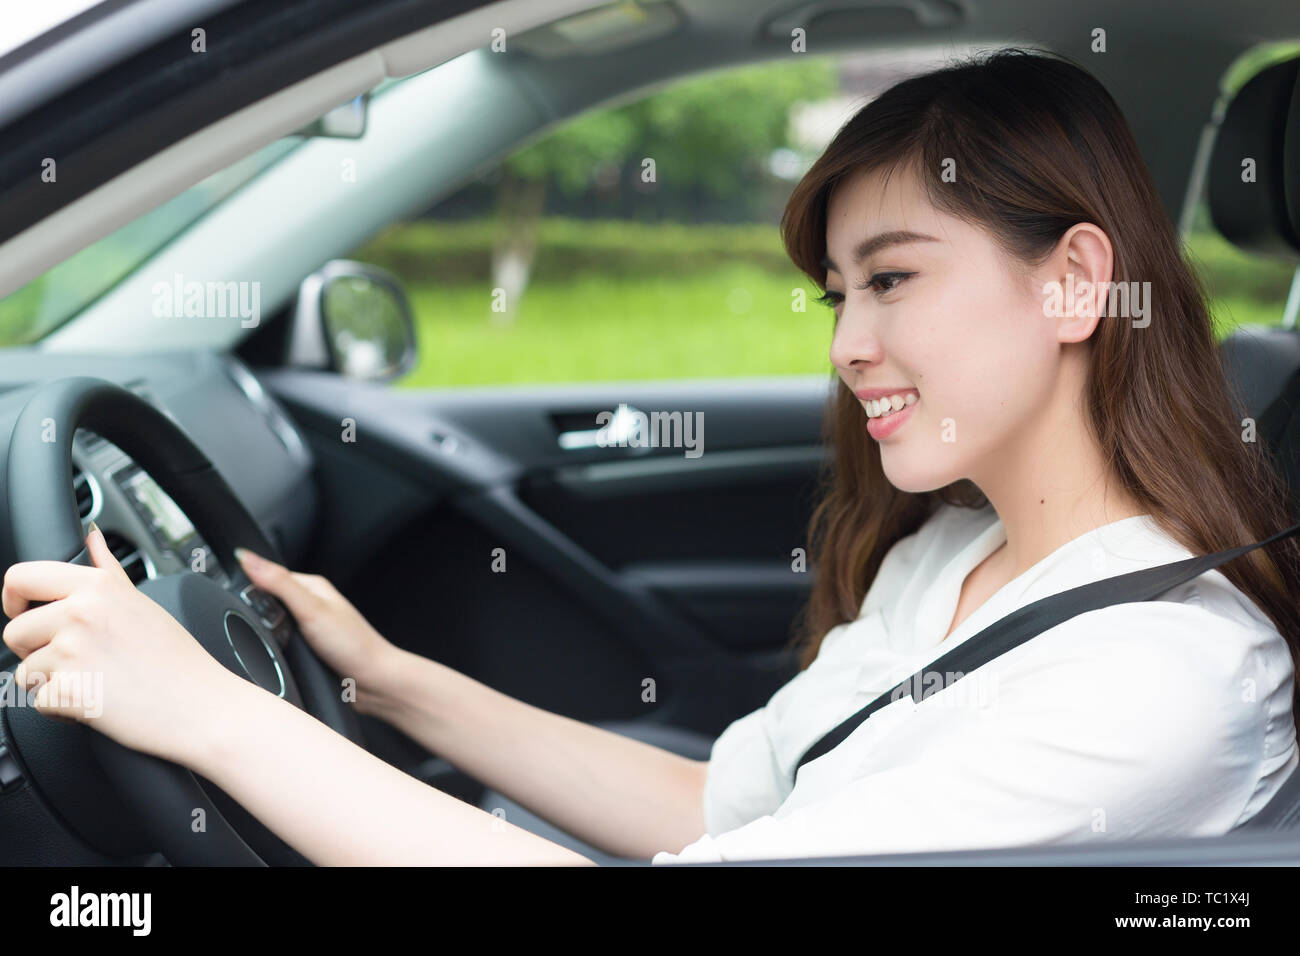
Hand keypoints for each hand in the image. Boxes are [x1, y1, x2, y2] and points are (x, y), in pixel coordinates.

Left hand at [1, 523, 244, 764]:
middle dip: (37, 652)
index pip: (21, 577)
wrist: (201, 706)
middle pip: (15, 632)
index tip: (23, 612)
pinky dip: (63, 710)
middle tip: (80, 661)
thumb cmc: (178, 660)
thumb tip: (92, 537)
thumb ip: (108, 570)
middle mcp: (81, 613)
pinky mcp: (66, 691)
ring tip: (97, 682)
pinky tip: (98, 702)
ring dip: (53, 683)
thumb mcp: (142, 602)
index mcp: (97, 587)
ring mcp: (71, 651)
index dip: (13, 599)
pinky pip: (39, 702)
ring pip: (26, 671)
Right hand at [232, 548, 397, 694]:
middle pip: (266, 605)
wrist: (374, 682)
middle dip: (256, 617)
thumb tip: (247, 557)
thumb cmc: (353, 645)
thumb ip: (278, 583)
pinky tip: (278, 658)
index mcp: (311, 586)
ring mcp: (308, 628)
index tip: (240, 602)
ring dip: (265, 637)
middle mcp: (310, 604)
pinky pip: (279, 647)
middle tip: (262, 629)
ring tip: (272, 645)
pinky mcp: (307, 650)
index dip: (249, 588)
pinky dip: (275, 652)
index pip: (266, 577)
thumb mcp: (311, 609)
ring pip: (270, 628)